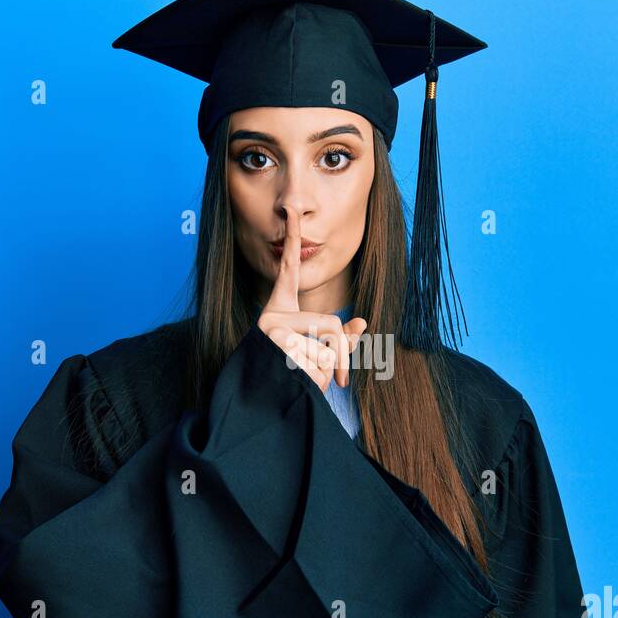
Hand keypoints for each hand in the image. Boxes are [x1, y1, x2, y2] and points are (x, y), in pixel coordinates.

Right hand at [257, 207, 367, 392]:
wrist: (254, 407)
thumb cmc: (290, 380)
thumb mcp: (318, 356)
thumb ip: (340, 340)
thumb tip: (362, 322)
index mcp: (279, 310)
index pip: (288, 270)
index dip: (293, 239)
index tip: (292, 209)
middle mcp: (270, 314)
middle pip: (329, 323)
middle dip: (341, 354)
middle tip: (339, 380)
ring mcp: (268, 328)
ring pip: (324, 346)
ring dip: (325, 373)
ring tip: (305, 383)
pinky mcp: (271, 342)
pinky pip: (315, 360)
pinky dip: (317, 381)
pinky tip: (296, 386)